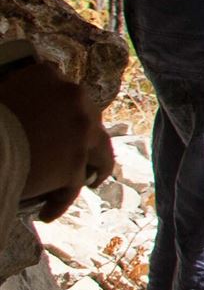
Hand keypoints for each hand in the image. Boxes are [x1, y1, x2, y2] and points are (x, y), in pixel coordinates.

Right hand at [1, 61, 112, 218]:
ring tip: (89, 180)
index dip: (61, 109)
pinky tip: (47, 213)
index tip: (56, 121)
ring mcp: (79, 134)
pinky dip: (59, 201)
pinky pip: (71, 188)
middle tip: (76, 152)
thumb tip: (24, 109)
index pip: (61, 90)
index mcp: (48, 76)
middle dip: (84, 137)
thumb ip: (18, 91)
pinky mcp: (73, 166)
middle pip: (88, 120)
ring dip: (96, 167)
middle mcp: (73, 99)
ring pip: (100, 153)